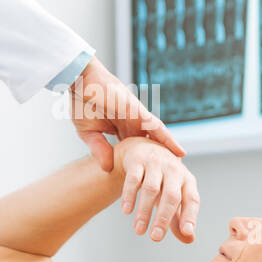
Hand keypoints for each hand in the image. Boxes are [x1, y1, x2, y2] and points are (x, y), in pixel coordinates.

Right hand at [69, 57, 184, 170]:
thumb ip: (100, 149)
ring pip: (158, 137)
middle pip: (151, 145)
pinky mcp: (137, 111)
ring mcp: (136, 117)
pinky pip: (157, 127)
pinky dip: (168, 139)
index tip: (152, 180)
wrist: (80, 81)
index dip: (143, 163)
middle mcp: (132, 123)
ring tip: (181, 168)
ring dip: (169, 152)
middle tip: (173, 179)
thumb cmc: (82, 102)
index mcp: (121, 128)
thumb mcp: (89, 133)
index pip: (136, 149)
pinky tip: (179, 152)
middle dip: (160, 160)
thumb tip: (108, 169)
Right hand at [116, 136, 199, 242]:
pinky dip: (129, 196)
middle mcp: (174, 170)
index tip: (187, 232)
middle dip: (163, 218)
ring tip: (139, 231)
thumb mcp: (173, 195)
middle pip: (171, 196)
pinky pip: (133, 179)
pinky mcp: (137, 160)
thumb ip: (179, 217)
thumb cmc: (162, 178)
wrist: (143, 149)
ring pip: (151, 189)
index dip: (190, 216)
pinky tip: (126, 211)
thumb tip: (189, 239)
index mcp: (187, 180)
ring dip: (144, 211)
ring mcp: (155, 163)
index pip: (192, 199)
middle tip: (155, 238)